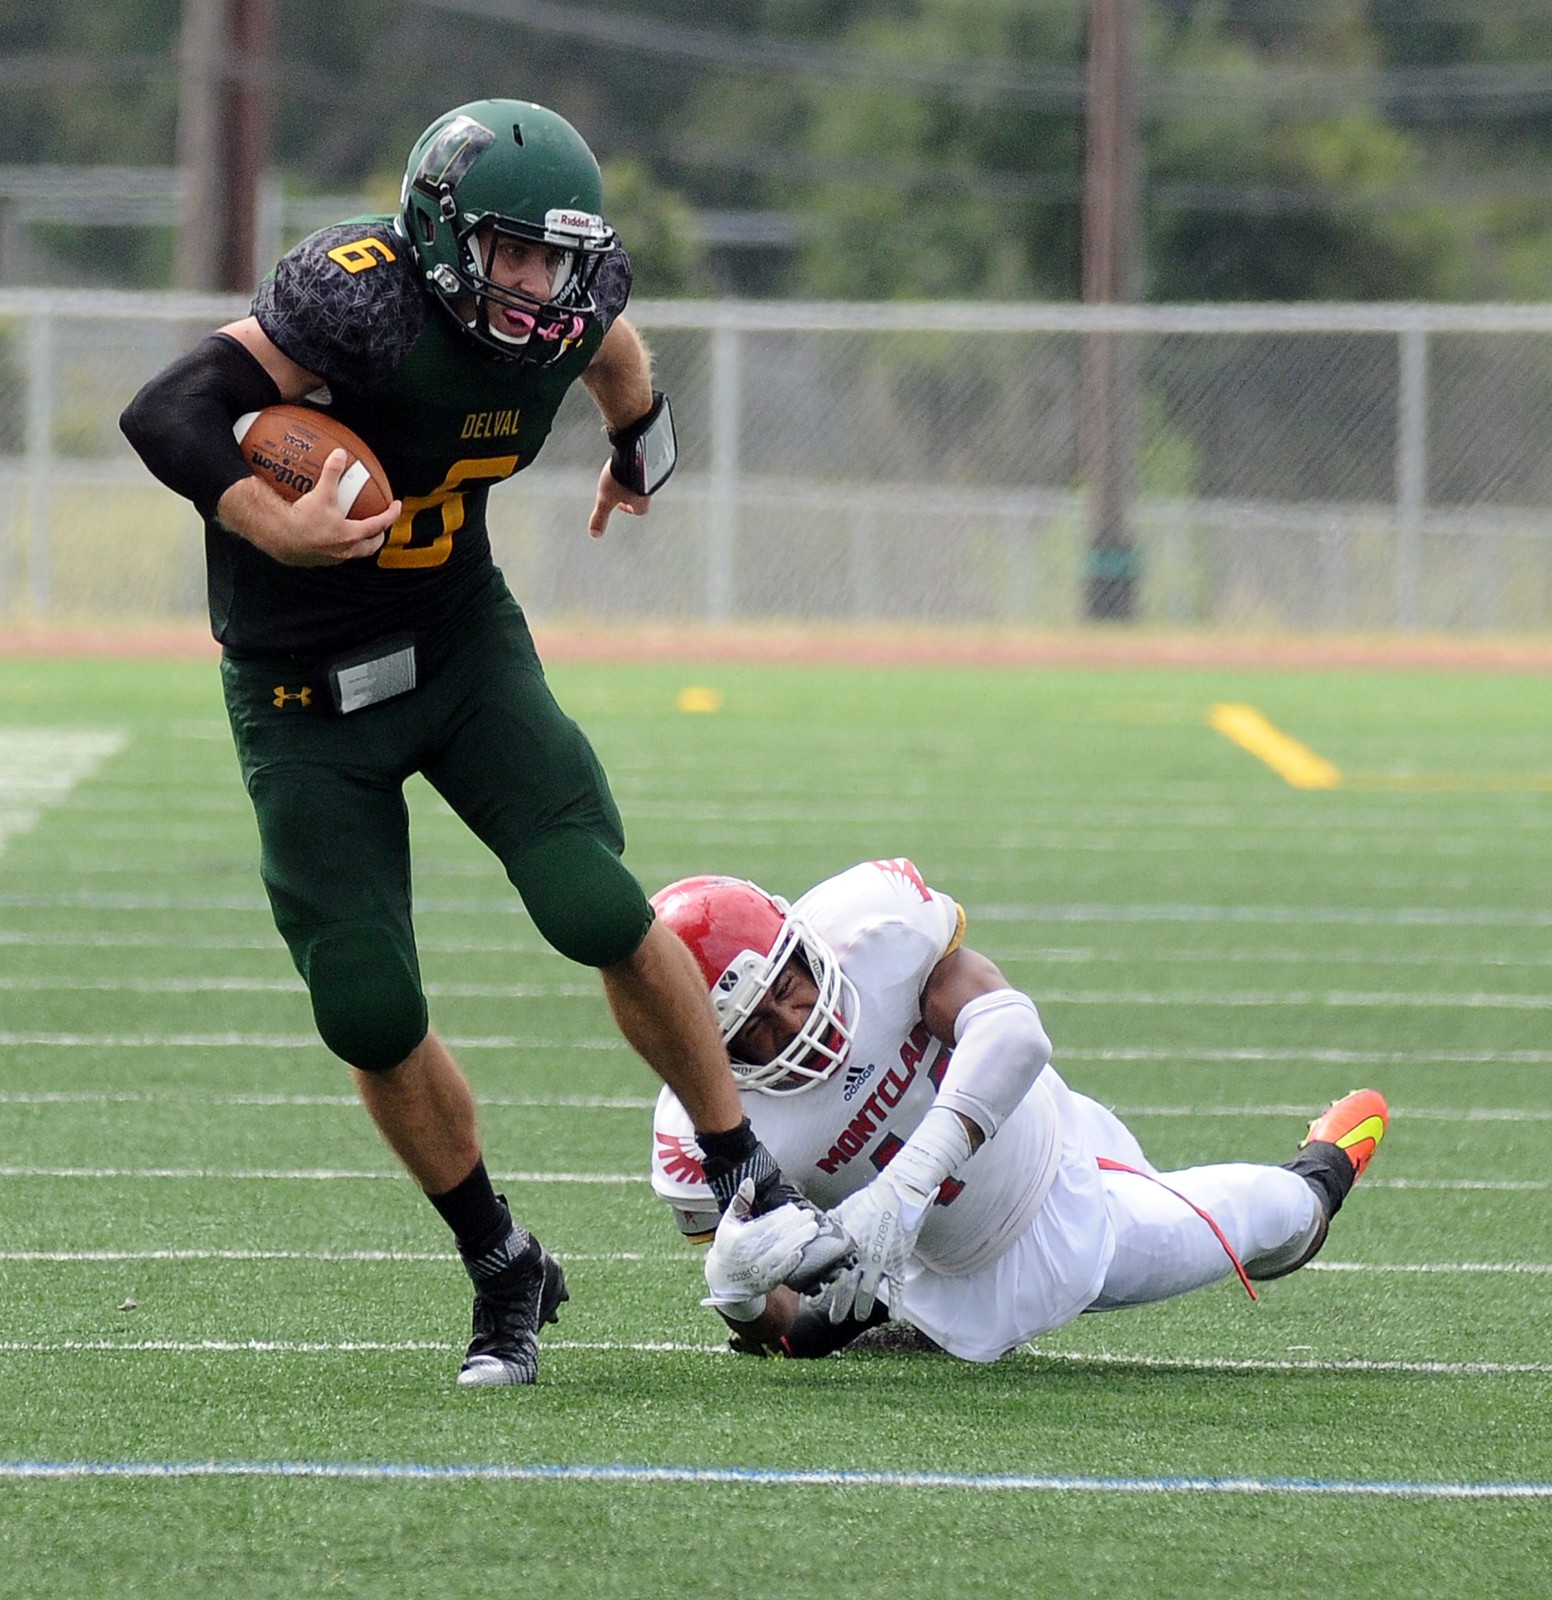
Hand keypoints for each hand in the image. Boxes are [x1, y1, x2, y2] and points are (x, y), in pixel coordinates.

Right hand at [219, 456, 399, 566]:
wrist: (278, 538)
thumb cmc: (303, 519)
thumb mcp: (321, 493)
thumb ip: (332, 472)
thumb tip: (340, 454)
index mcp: (351, 534)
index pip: (379, 525)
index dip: (391, 515)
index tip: (396, 507)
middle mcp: (344, 550)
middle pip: (369, 546)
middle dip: (377, 537)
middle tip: (378, 527)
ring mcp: (330, 558)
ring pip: (350, 553)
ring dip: (356, 544)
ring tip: (354, 533)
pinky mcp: (314, 561)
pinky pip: (330, 556)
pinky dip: (333, 547)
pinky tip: (325, 537)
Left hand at [587, 461, 648, 538]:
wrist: (635, 450)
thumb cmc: (621, 477)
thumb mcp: (605, 498)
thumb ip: (601, 516)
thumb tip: (595, 534)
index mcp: (642, 499)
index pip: (641, 510)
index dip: (629, 509)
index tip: (618, 504)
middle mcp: (652, 486)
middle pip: (642, 494)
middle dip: (630, 491)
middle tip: (618, 485)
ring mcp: (654, 471)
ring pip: (643, 478)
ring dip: (633, 476)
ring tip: (621, 469)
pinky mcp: (653, 457)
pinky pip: (645, 463)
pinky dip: (637, 463)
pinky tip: (627, 456)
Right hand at [702, 1179, 818, 1311]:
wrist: (724, 1281)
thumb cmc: (728, 1246)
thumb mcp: (729, 1223)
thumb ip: (740, 1202)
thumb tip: (749, 1181)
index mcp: (737, 1240)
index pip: (762, 1226)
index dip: (780, 1218)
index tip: (793, 1209)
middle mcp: (746, 1257)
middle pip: (774, 1240)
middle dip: (794, 1227)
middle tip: (809, 1215)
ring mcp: (756, 1272)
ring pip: (779, 1255)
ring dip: (797, 1241)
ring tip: (812, 1229)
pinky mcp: (765, 1283)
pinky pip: (780, 1273)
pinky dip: (790, 1263)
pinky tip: (802, 1250)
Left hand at [827, 1173, 936, 1321]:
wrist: (898, 1195)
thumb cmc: (869, 1200)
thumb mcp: (843, 1211)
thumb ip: (830, 1224)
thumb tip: (816, 1229)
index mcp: (846, 1246)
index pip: (830, 1273)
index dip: (821, 1288)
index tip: (812, 1301)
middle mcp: (861, 1258)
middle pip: (847, 1288)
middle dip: (839, 1305)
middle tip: (833, 1319)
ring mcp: (881, 1263)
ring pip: (868, 1291)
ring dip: (862, 1307)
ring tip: (857, 1318)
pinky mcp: (897, 1262)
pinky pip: (897, 1287)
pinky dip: (896, 1303)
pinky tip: (894, 1317)